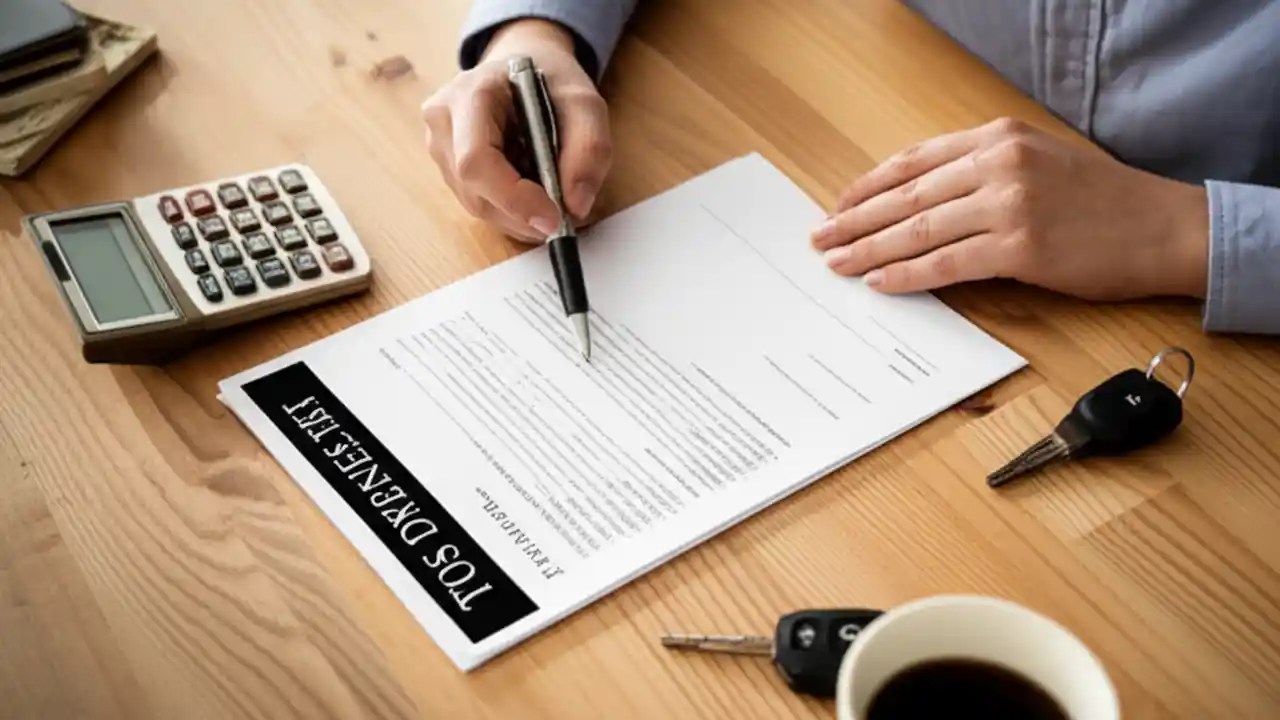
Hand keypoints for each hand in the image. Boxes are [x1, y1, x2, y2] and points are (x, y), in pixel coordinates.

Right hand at [422, 19, 611, 241]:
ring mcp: (439, 146)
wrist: (522, 67)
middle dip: (523, 214)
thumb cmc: (550, 80)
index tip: (554, 218)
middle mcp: (442, 122)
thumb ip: (590, 149)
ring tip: (550, 200)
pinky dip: (511, 211)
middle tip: (562, 217)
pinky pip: (478, 204)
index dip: (513, 198)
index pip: (477, 161)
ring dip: (519, 217)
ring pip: (476, 206)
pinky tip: (531, 194)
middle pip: (474, 192)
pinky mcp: (447, 167)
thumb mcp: (585, 103)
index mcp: (469, 94)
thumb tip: (576, 206)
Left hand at [812, 118, 1208, 300]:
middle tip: (819, 238)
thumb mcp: (1038, 161)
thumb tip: (920, 204)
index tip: (837, 205)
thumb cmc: (1102, 200)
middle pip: (905, 196)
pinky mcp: (1020, 247)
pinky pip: (946, 264)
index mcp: (999, 136)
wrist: (1163, 227)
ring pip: (917, 231)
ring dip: (868, 251)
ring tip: (837, 264)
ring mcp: (1009, 204)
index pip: (914, 161)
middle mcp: (999, 163)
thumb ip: (982, 171)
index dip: (867, 186)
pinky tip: (880, 283)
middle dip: (854, 220)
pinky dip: (907, 275)